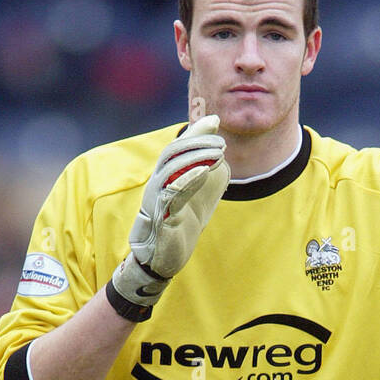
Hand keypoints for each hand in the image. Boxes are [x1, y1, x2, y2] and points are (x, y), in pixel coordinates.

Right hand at [111, 102, 230, 306]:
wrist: (163, 258)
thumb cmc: (179, 224)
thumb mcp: (195, 197)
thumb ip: (204, 174)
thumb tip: (219, 151)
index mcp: (165, 176)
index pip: (177, 147)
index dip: (195, 132)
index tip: (215, 121)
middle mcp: (158, 184)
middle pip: (172, 153)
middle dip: (196, 142)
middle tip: (221, 141)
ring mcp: (157, 200)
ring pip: (170, 170)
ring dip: (195, 158)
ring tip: (218, 152)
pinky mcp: (161, 218)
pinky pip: (171, 195)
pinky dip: (187, 180)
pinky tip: (203, 172)